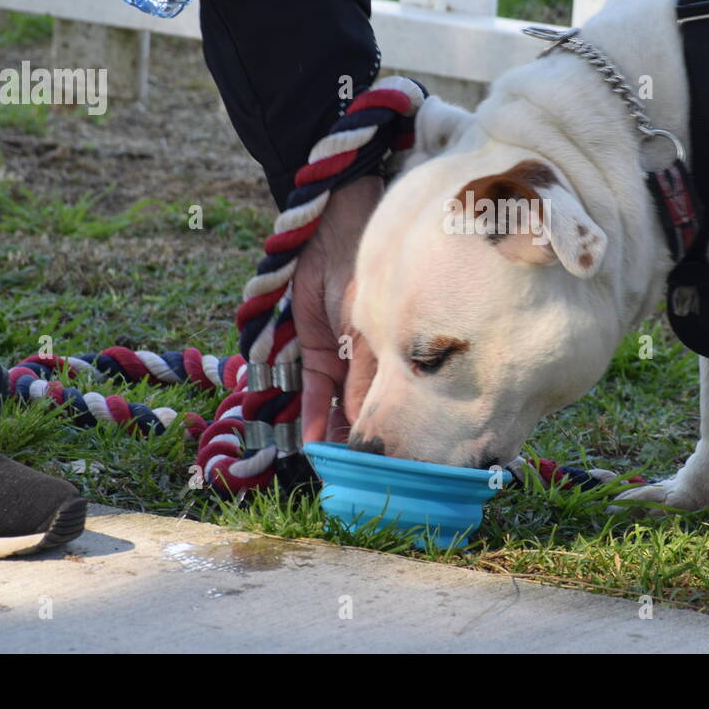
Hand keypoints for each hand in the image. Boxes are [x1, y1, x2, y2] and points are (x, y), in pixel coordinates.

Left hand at [292, 176, 381, 442]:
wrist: (329, 232)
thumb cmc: (363, 269)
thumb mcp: (364, 328)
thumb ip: (364, 376)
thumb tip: (368, 424)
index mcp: (397, 350)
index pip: (395, 400)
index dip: (393, 431)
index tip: (391, 463)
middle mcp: (372, 358)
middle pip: (366, 408)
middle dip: (362, 440)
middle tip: (360, 475)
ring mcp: (343, 356)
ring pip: (337, 406)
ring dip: (334, 435)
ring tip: (334, 468)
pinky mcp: (315, 351)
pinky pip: (312, 391)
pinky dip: (310, 416)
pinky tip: (314, 442)